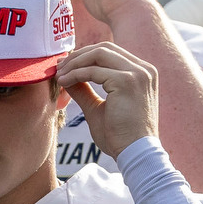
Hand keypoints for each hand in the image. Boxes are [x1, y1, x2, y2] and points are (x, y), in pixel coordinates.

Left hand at [55, 42, 158, 158]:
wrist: (135, 154)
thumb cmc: (120, 138)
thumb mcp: (98, 108)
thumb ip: (84, 90)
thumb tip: (66, 77)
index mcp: (142, 73)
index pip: (110, 53)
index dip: (85, 56)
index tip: (65, 65)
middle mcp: (143, 70)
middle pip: (104, 48)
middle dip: (78, 55)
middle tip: (58, 67)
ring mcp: (137, 74)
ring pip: (98, 54)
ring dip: (74, 63)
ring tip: (59, 75)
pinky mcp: (127, 82)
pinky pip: (93, 71)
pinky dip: (75, 74)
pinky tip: (64, 82)